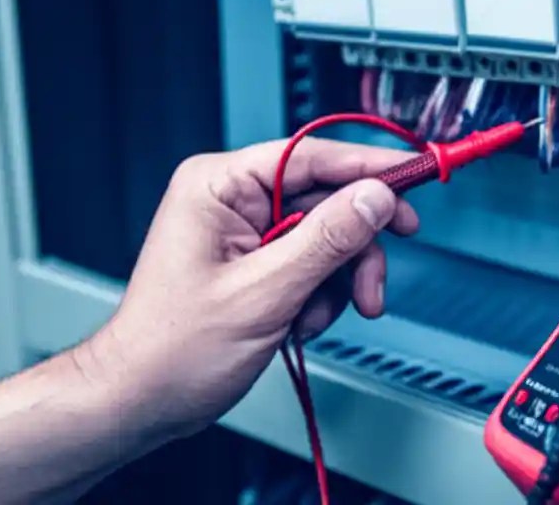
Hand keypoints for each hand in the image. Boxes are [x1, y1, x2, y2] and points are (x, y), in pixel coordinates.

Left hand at [71, 138, 418, 443]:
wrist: (142, 400)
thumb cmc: (172, 349)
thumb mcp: (263, 293)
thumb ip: (326, 240)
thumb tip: (375, 196)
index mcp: (219, 185)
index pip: (312, 156)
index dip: (369, 167)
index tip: (416, 174)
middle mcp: (232, 199)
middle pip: (328, 199)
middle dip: (354, 250)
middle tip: (373, 285)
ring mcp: (245, 231)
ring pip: (328, 236)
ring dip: (336, 283)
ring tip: (316, 319)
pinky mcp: (256, 261)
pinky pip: (313, 263)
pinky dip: (319, 297)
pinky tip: (299, 323)